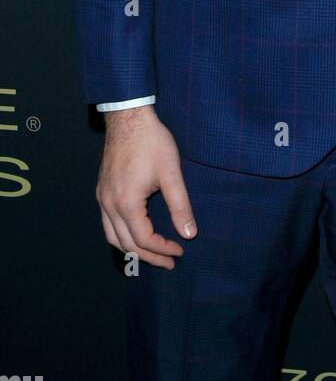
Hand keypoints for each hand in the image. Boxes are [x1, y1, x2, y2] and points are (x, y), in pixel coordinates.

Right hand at [96, 106, 196, 269]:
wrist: (128, 117)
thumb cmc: (152, 142)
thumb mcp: (171, 173)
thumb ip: (180, 205)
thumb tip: (189, 234)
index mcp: (126, 203)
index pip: (143, 239)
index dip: (163, 249)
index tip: (180, 250)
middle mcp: (109, 205)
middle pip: (126, 244)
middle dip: (148, 256)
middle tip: (169, 262)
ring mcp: (102, 198)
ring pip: (112, 236)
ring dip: (132, 249)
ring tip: (153, 254)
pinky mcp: (102, 191)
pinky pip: (107, 223)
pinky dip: (121, 235)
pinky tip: (136, 233)